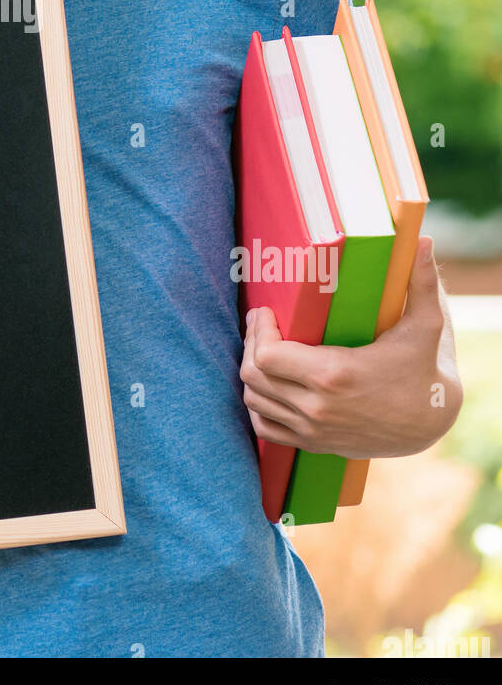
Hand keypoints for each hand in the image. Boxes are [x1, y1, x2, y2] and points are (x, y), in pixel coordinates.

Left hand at [239, 236, 462, 458]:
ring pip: (254, 401)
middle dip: (252, 344)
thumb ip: (422, 283)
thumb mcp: (426, 325)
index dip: (259, 330)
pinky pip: (265, 429)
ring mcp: (314, 429)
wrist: (432, 422)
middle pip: (253, 376)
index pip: (267, 356)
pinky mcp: (314, 444)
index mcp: (334, 375)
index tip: (265, 312)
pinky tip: (269, 384)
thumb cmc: (424, 367)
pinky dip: (259, 406)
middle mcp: (318, 407)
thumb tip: (423, 241)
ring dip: (252, 373)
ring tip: (265, 349)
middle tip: (262, 325)